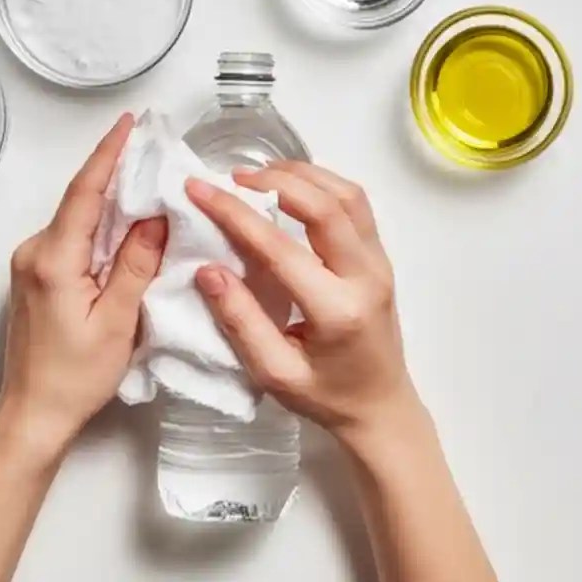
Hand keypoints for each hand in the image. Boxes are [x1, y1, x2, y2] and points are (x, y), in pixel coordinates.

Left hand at [0, 114, 165, 460]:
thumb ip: (135, 265)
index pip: (84, 193)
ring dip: (110, 206)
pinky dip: (99, 231)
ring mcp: (30, 264)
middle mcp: (34, 253)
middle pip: (80, 202)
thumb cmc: (75, 377)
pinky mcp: (34, 277)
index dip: (108, 154)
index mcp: (53, 260)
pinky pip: (71, 240)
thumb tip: (154, 218)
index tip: (128, 124)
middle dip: (116, 175)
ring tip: (149, 189)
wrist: (33, 414)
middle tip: (152, 151)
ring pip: (76, 221)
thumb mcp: (117, 321)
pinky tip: (126, 233)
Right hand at [185, 161, 419, 442]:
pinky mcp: (381, 258)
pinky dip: (323, 184)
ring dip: (304, 175)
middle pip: (326, 206)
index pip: (282, 248)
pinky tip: (292, 186)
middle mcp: (366, 278)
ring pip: (348, 195)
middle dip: (276, 181)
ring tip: (259, 174)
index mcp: (337, 311)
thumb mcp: (274, 373)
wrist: (380, 407)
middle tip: (232, 177)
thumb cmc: (325, 397)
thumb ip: (241, 321)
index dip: (237, 214)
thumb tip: (207, 270)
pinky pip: (356, 206)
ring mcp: (379, 264)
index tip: (200, 190)